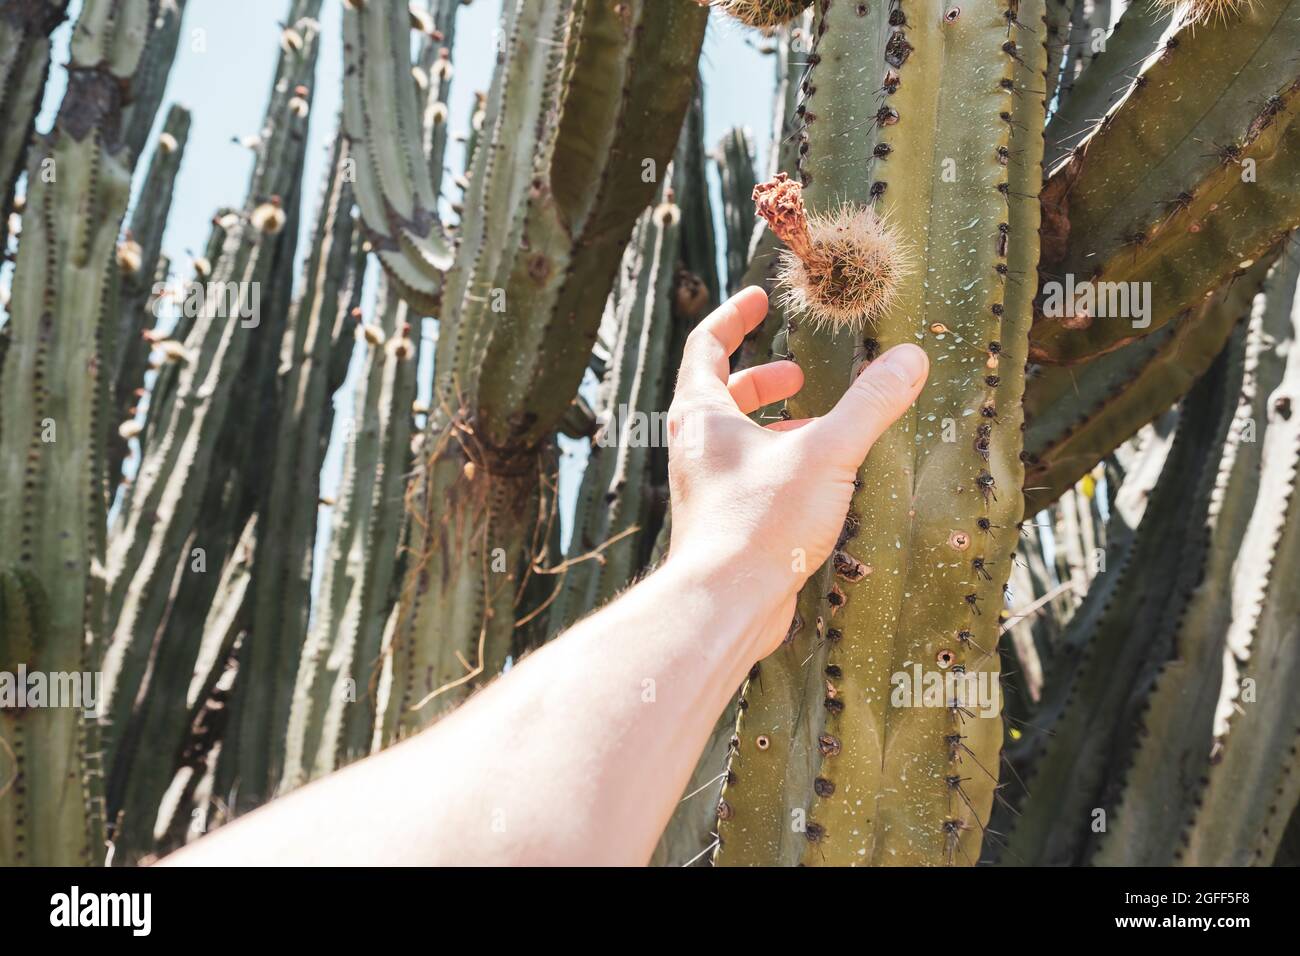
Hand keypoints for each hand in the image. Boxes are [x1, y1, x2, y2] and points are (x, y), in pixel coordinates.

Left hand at [665, 286, 928, 655]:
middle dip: (761, 378)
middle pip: (720, 394)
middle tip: (799, 374)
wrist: (724, 604)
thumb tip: (910, 358)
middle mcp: (697, 448)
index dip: (734, 317)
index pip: (707, 345)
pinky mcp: (723, 523)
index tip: (759, 298)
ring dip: (774, 425)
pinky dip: (779, 465)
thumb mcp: (826, 453)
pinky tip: (817, 482)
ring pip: (737, 440)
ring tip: (819, 425)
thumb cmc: (759, 524)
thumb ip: (869, 405)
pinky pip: (749, 478)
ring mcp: (706, 487)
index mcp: (703, 415)